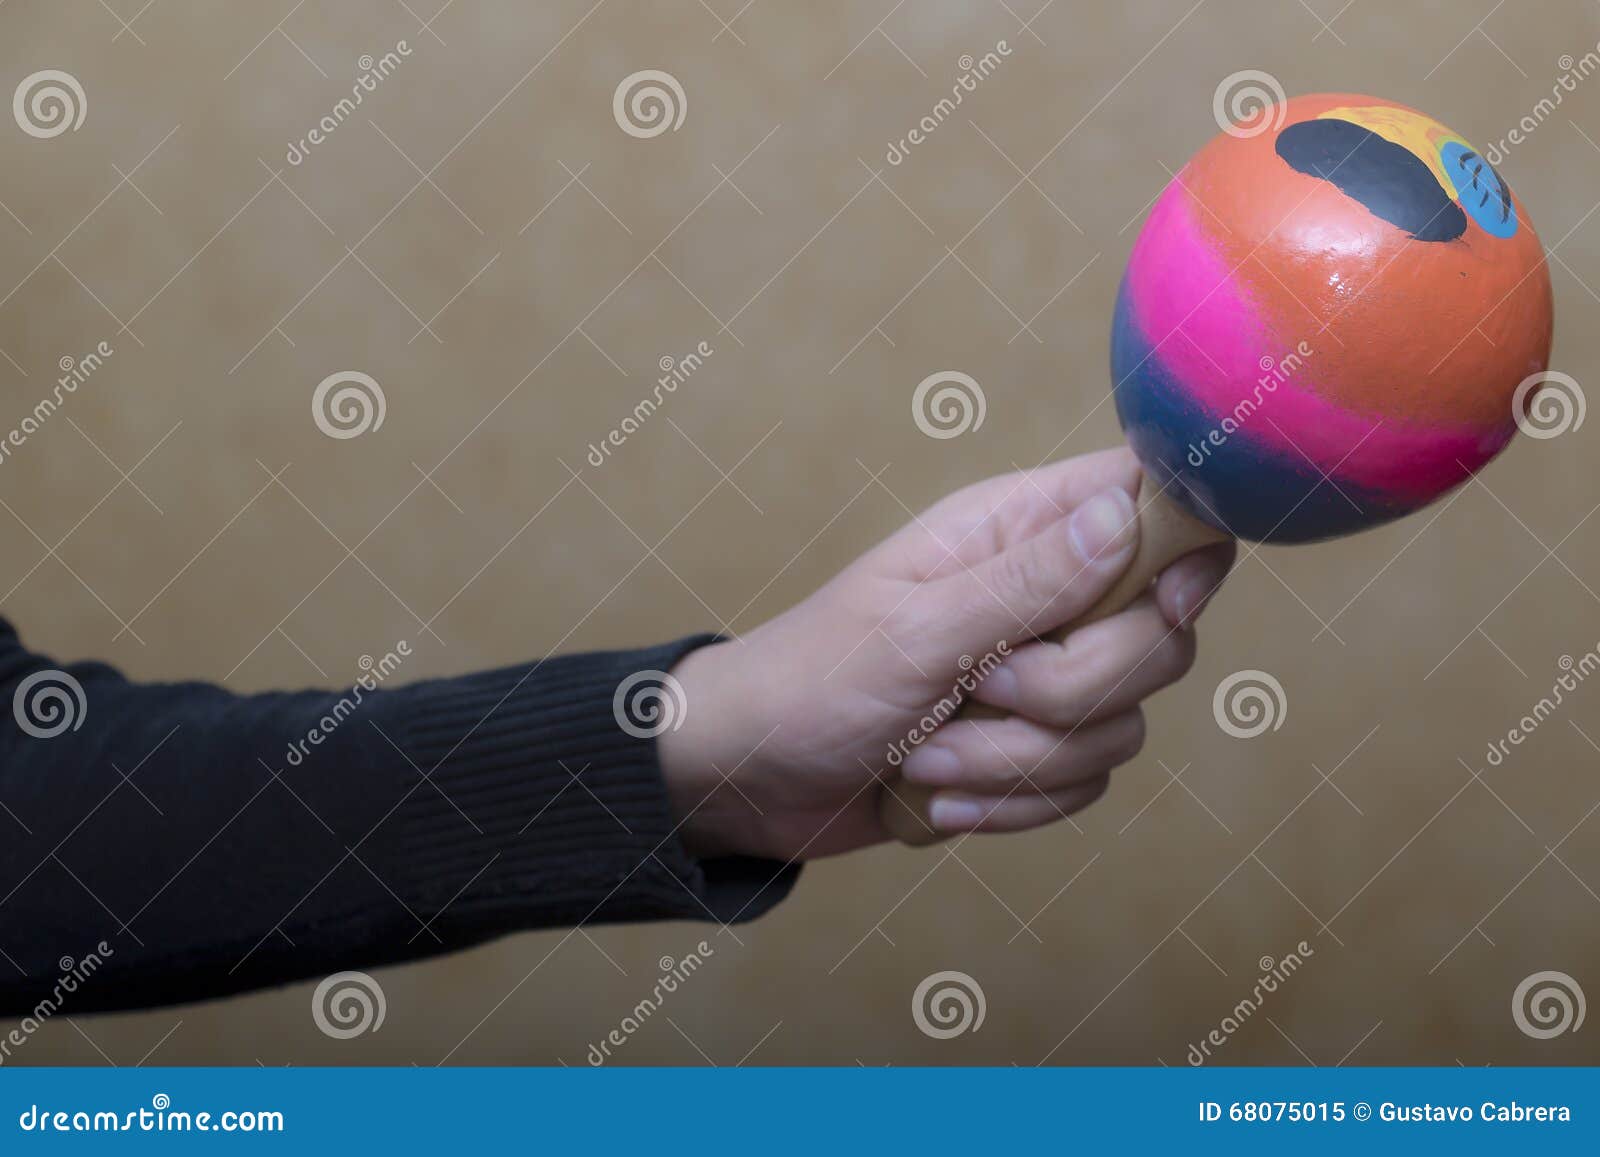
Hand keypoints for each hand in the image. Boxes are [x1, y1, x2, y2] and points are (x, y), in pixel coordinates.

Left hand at [658, 447, 1234, 860]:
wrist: (751, 779)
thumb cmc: (810, 681)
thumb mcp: (914, 630)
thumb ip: (1028, 581)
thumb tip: (1126, 515)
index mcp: (1013, 532)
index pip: (1147, 502)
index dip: (1183, 551)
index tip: (1160, 606)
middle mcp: (1043, 596)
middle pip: (1160, 636)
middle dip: (1072, 689)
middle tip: (981, 688)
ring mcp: (1041, 677)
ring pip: (1122, 724)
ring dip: (1018, 761)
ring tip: (926, 752)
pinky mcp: (1031, 750)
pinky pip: (1084, 784)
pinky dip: (1011, 802)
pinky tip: (937, 794)